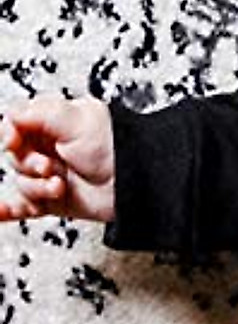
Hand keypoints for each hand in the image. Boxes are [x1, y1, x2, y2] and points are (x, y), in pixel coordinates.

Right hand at [0, 97, 115, 223]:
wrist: (139, 182)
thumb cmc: (118, 146)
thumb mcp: (78, 120)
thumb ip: (40, 113)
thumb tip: (10, 114)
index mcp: (56, 123)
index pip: (16, 124)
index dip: (10, 133)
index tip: (13, 139)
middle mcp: (52, 148)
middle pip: (15, 155)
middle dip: (28, 162)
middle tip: (48, 166)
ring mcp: (52, 175)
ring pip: (22, 182)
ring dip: (36, 187)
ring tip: (59, 185)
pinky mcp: (55, 199)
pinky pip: (23, 206)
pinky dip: (6, 210)